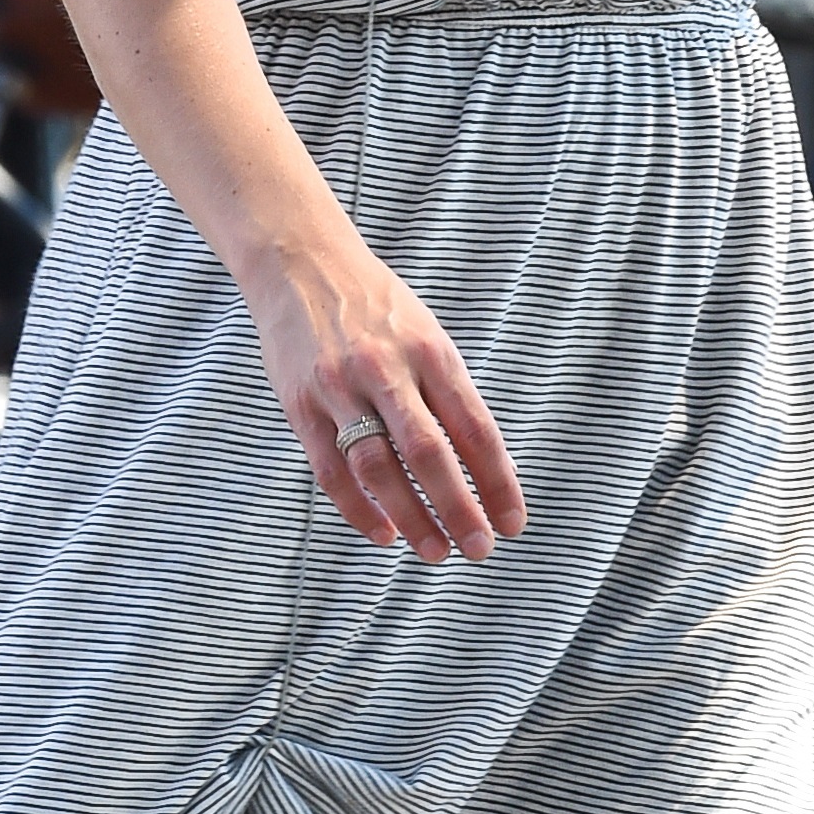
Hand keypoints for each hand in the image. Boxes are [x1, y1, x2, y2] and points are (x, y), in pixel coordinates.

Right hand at [248, 231, 525, 562]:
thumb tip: (489, 468)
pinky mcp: (300, 405)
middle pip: (429, 453)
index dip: (498, 481)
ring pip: (378, 468)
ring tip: (434, 550)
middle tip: (479, 549)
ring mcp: (339, 388)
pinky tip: (383, 533)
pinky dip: (359, 509)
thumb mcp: (426, 336)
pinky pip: (331, 471)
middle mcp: (385, 369)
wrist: (300, 263)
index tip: (513, 522)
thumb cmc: (375, 307)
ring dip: (410, 518)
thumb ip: (451, 397)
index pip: (474, 428)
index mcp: (429, 352)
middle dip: (458, 508)